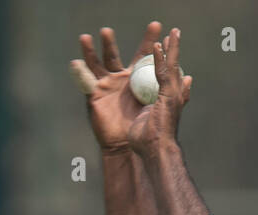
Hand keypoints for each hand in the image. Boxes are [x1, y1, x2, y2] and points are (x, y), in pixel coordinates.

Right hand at [71, 22, 188, 152]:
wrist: (144, 146)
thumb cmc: (159, 125)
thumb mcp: (168, 99)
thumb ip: (169, 79)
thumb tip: (182, 67)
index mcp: (139, 78)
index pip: (144, 55)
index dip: (150, 40)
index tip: (157, 25)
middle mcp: (122, 80)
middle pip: (114, 55)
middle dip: (109, 43)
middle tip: (106, 30)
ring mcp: (108, 88)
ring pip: (98, 65)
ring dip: (92, 51)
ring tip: (88, 38)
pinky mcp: (96, 98)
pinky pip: (86, 82)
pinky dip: (79, 71)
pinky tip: (75, 61)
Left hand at [127, 28, 192, 158]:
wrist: (155, 152)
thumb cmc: (146, 143)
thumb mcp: (143, 122)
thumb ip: (143, 110)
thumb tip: (141, 111)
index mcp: (165, 100)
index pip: (166, 77)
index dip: (166, 62)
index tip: (164, 50)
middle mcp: (172, 95)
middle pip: (173, 68)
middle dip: (174, 50)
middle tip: (174, 34)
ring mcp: (172, 95)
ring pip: (172, 66)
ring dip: (172, 48)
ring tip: (173, 32)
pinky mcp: (169, 95)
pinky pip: (163, 72)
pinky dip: (162, 58)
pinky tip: (157, 45)